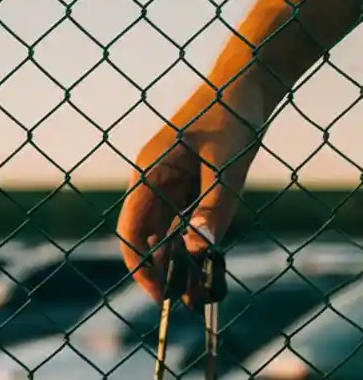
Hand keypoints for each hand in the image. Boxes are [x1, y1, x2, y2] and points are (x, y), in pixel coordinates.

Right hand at [116, 82, 265, 304]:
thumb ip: (214, 206)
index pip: (131, 230)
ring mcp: (168, 182)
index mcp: (147, 173)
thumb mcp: (228, 164)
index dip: (141, 265)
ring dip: (179, 258)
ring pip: (166, 231)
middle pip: (146, 236)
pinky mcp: (187, 183)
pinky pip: (184, 220)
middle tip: (186, 299)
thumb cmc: (233, 114)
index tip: (161, 293)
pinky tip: (209, 258)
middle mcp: (151, 181)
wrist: (248, 80)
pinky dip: (194, 240)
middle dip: (162, 269)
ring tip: (200, 288)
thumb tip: (201, 249)